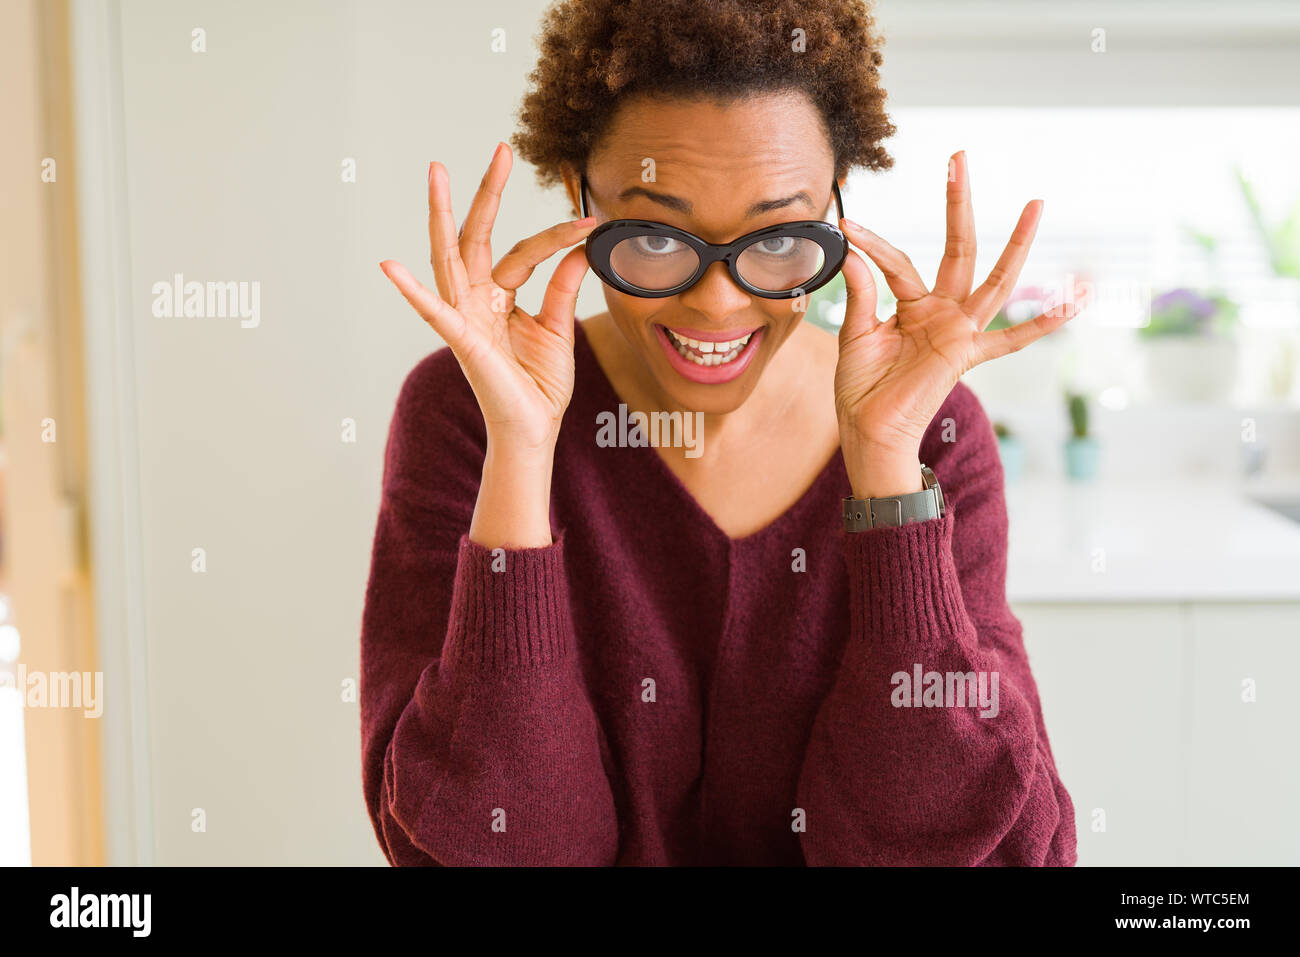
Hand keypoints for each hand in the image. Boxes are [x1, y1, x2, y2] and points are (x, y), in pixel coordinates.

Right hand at [379, 142, 596, 456]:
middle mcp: (477, 299)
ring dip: (441, 216)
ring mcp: (465, 318)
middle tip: (501, 150)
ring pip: (450, 258)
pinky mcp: (463, 343)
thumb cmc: (539, 384)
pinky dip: (412, 292)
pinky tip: (390, 267)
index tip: (589, 223)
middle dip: (486, 193)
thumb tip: (580, 248)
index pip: (525, 252)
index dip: (557, 236)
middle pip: (476, 237)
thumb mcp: (558, 328)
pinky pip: (435, 314)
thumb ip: (563, 287)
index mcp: (499, 295)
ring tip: (436, 176)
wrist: (533, 429)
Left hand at [833, 151, 1079, 497]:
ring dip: (1015, 242)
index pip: (897, 262)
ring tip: (1036, 203)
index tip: (848, 223)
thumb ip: (862, 295)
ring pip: (995, 279)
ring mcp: (959, 331)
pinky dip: (1044, 323)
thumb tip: (853, 253)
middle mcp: (942, 312)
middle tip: (959, 156)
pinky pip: (1013, 340)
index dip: (873, 244)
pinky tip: (1079, 301)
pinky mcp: (967, 354)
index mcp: (913, 306)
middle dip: (958, 203)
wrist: (869, 432)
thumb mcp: (855, 336)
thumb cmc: (862, 390)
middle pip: (958, 247)